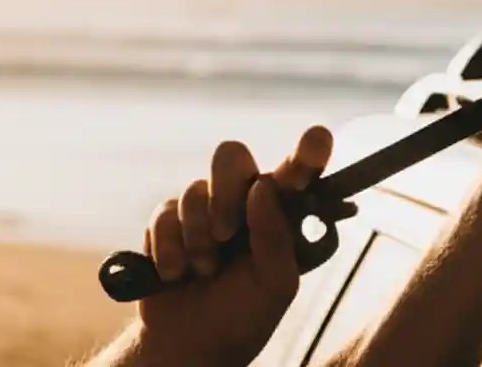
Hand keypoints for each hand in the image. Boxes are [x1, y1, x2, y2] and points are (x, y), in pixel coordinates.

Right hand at [129, 127, 337, 366]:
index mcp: (280, 210)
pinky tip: (177, 274)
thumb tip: (262, 188)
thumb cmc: (245, 313)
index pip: (297, 169)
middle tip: (227, 234)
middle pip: (230, 156)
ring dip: (198, 237)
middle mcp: (244, 199)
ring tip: (205, 270)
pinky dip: (171, 249)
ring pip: (195, 191)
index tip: (318, 138)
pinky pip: (163, 215)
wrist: (192, 343)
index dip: (308, 149)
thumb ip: (276, 237)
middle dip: (225, 195)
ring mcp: (204, 207)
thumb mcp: (275, 284)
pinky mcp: (168, 222)